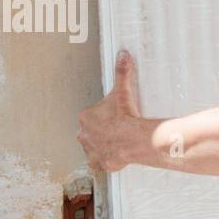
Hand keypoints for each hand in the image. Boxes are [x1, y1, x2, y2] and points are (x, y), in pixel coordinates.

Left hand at [77, 48, 141, 173]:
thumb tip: (123, 55)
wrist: (134, 139)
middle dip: (100, 131)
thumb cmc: (126, 117)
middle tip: (115, 129)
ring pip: (92, 147)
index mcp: (85, 117)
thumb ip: (122, 72)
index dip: (103, 116)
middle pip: (90, 131)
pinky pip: (99, 163)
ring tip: (115, 143)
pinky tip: (113, 157)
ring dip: (101, 145)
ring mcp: (92, 150)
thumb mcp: (123, 91)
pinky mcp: (101, 163)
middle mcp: (84, 134)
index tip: (113, 116)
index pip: (90, 116)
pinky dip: (104, 161)